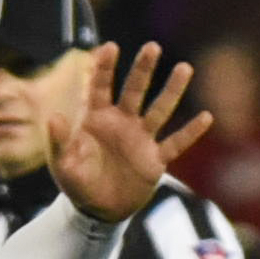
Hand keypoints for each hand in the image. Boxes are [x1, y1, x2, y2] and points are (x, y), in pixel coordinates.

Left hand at [44, 41, 207, 225]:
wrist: (98, 211)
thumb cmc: (77, 184)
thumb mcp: (63, 165)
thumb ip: (59, 142)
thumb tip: (53, 118)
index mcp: (97, 119)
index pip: (100, 88)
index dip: (104, 68)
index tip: (109, 47)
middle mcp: (122, 123)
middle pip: (134, 90)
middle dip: (143, 69)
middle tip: (152, 47)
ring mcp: (141, 139)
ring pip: (159, 109)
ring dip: (171, 90)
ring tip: (184, 68)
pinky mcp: (155, 159)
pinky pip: (176, 143)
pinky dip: (190, 132)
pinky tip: (206, 117)